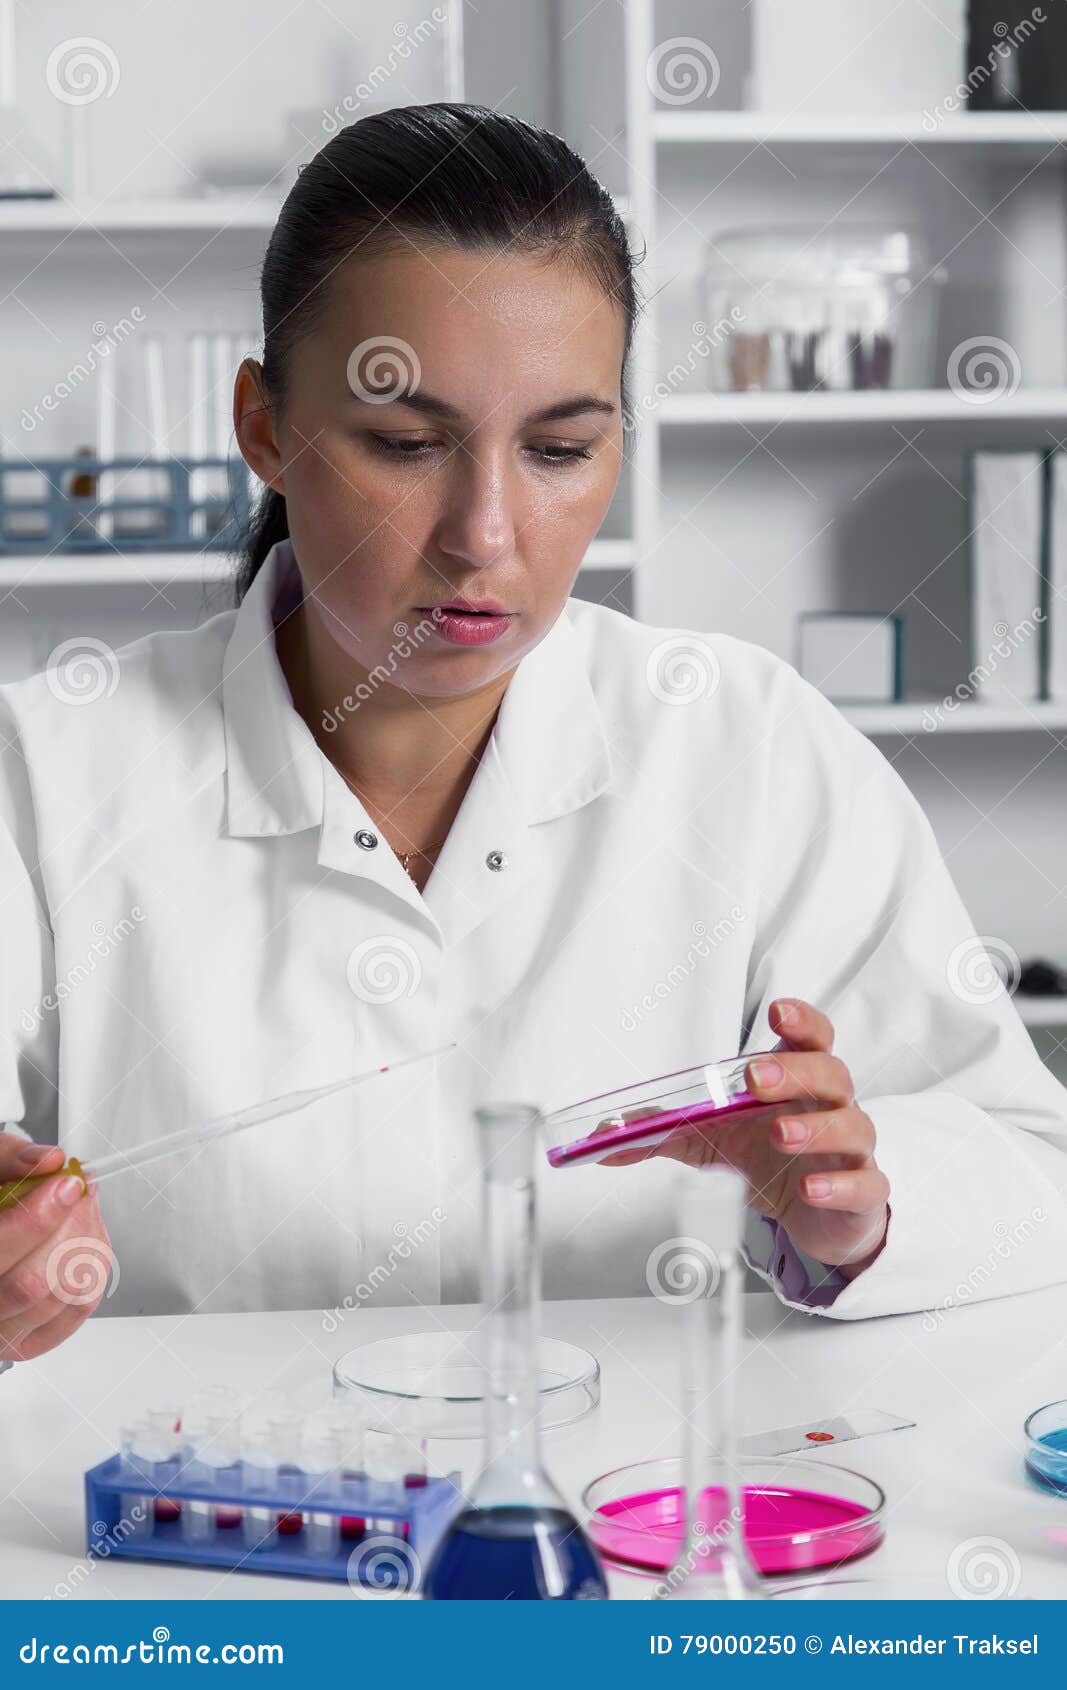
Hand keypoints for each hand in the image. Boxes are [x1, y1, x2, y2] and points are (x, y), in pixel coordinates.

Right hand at [0, 1135, 112, 1360]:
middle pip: (31, 1285)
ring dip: (86, 1243)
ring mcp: (5, 1333)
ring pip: (61, 1298)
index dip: (36, 1219)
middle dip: (69, 1228)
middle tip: (79, 1190)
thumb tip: (50, 1160)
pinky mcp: (32, 1340)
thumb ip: (11, 1159)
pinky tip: (83, 1239)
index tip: (66, 1183)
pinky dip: (94, 1268)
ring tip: (82, 1209)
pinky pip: (79, 1309)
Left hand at [599, 999, 889, 1275]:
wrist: (813, 1214)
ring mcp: (851, 1151)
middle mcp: (831, 1107)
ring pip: (854, 1126)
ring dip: (817, 1127)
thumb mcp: (708, 1139)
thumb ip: (660, 1130)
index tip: (777, 1011)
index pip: (813, 1038)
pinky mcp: (862, 1195)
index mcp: (798, 1081)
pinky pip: (865, 1185)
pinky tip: (811, 1186)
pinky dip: (840, 1185)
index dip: (802, 1020)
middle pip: (832, 1073)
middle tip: (755, 1079)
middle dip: (794, 1071)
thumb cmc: (766, 1158)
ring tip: (779, 1134)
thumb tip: (602, 1136)